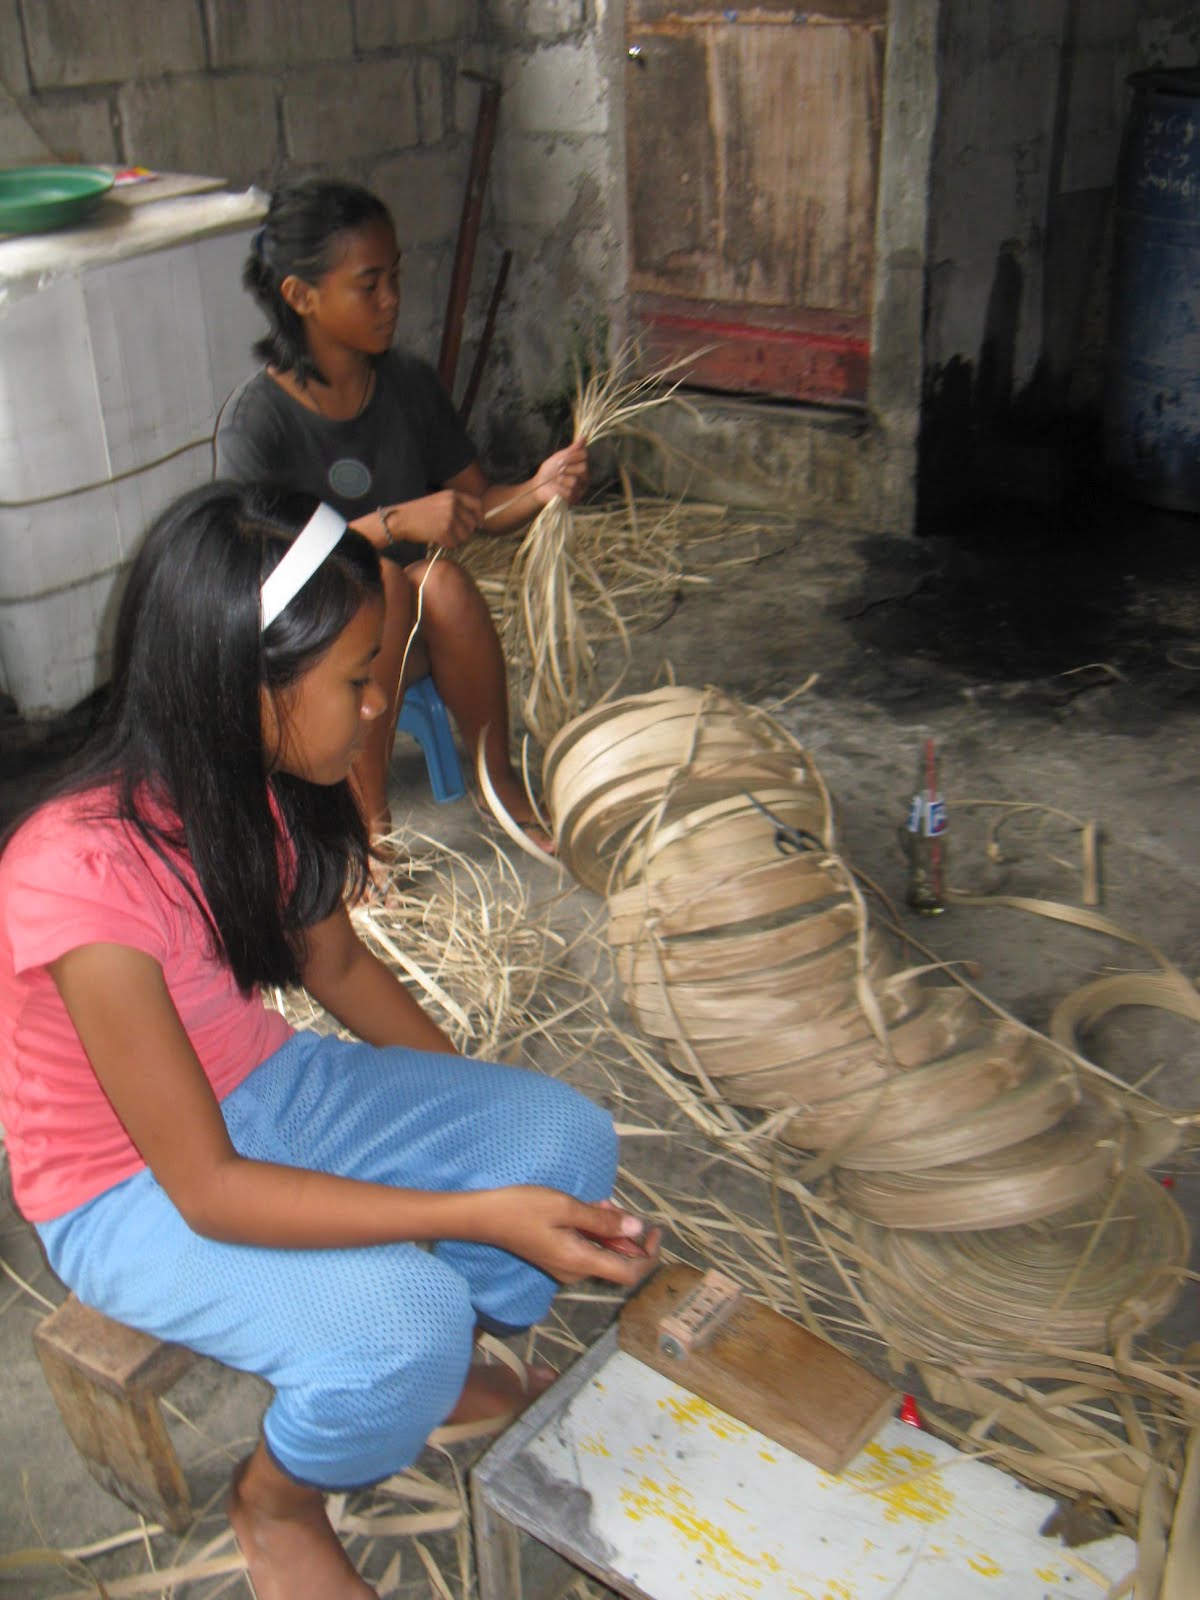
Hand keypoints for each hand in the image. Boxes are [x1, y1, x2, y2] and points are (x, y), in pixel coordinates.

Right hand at [385, 490, 481, 550]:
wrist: (400, 519)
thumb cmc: (418, 512)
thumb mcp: (439, 500)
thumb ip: (456, 506)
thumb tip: (475, 521)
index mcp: (453, 495)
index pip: (477, 505)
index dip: (480, 517)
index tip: (479, 525)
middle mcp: (453, 504)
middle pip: (472, 524)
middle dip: (464, 532)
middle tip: (451, 533)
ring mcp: (450, 517)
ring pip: (465, 536)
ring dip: (456, 540)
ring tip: (442, 535)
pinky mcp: (445, 531)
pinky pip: (454, 544)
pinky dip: (447, 545)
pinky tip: (436, 539)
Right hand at [477, 1187, 660, 1287]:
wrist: (482, 1217)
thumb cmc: (523, 1208)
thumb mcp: (566, 1208)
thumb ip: (603, 1222)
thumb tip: (636, 1229)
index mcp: (580, 1262)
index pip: (629, 1273)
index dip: (648, 1256)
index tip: (655, 1231)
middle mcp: (575, 1272)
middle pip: (615, 1261)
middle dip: (624, 1233)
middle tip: (613, 1204)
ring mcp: (563, 1266)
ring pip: (600, 1251)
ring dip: (607, 1229)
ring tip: (598, 1202)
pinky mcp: (555, 1257)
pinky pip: (585, 1248)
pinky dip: (592, 1230)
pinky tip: (585, 1208)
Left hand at [533, 439, 587, 508]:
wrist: (538, 486)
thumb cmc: (549, 471)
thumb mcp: (559, 457)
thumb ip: (572, 449)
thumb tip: (584, 437)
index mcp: (581, 465)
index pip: (584, 456)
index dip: (572, 456)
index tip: (560, 459)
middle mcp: (584, 477)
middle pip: (583, 468)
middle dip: (567, 467)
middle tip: (558, 470)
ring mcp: (580, 489)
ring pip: (575, 481)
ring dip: (561, 479)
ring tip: (556, 481)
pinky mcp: (574, 499)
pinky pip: (569, 492)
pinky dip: (559, 489)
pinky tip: (556, 489)